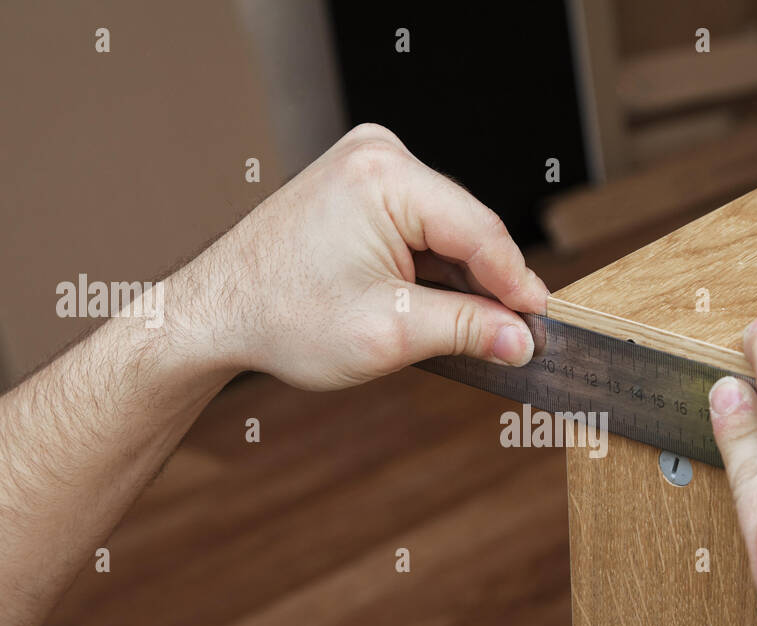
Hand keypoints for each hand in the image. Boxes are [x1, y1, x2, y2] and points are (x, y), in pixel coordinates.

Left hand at [165, 124, 547, 389]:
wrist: (214, 312)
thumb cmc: (280, 316)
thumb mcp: (389, 332)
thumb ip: (467, 330)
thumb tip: (524, 340)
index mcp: (385, 177)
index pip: (480, 231)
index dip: (518, 284)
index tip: (542, 327)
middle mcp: (379, 156)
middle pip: (466, 227)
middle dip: (489, 284)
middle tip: (513, 339)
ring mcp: (367, 165)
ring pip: (447, 229)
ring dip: (460, 279)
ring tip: (470, 331)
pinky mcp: (359, 185)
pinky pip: (420, 227)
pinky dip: (432, 268)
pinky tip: (436, 306)